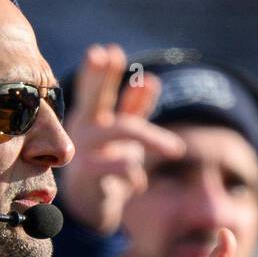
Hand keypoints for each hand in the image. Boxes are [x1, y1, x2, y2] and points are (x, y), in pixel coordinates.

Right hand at [57, 44, 185, 234]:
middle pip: (94, 100)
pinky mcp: (86, 177)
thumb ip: (134, 109)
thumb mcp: (124, 135)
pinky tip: (140, 183)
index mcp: (91, 118)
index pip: (93, 89)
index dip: (98, 71)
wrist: (91, 206)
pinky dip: (134, 172)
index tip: (108, 50)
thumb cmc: (107, 163)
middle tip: (110, 53)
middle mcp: (83, 131)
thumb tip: (150, 80)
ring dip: (151, 137)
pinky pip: (118, 166)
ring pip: (120, 130)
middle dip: (101, 77)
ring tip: (176, 150)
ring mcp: (81, 152)